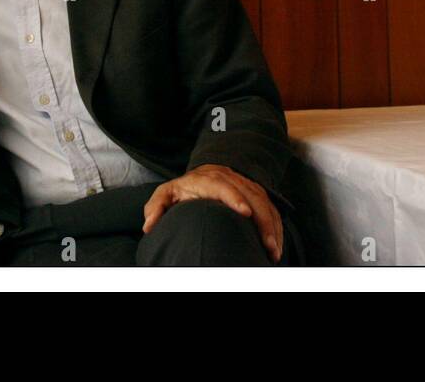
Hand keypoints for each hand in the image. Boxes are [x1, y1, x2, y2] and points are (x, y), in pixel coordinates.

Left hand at [142, 164, 282, 262]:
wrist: (204, 174)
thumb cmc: (184, 189)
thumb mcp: (167, 194)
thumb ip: (156, 207)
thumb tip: (148, 226)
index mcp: (209, 180)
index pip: (224, 186)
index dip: (235, 197)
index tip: (244, 212)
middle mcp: (232, 179)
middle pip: (252, 196)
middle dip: (262, 220)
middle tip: (267, 244)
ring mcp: (247, 185)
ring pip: (264, 203)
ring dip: (272, 226)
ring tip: (273, 251)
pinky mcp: (256, 193)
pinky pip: (271, 208)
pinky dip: (276, 226)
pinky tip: (276, 245)